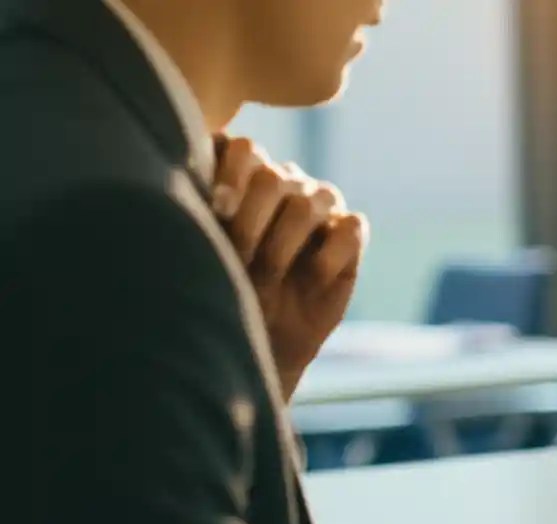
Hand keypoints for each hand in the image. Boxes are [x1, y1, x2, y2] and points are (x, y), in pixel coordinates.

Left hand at [210, 136, 367, 397]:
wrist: (259, 340)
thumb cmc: (225, 290)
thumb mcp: (205, 251)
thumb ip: (206, 214)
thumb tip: (209, 191)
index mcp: (245, 174)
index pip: (245, 150)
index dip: (231, 177)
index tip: (215, 212)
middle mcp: (285, 183)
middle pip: (275, 177)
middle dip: (251, 222)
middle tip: (239, 258)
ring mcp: (321, 207)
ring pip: (310, 204)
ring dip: (283, 245)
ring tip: (267, 277)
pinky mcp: (350, 236)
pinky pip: (351, 229)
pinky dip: (329, 256)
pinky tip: (312, 280)